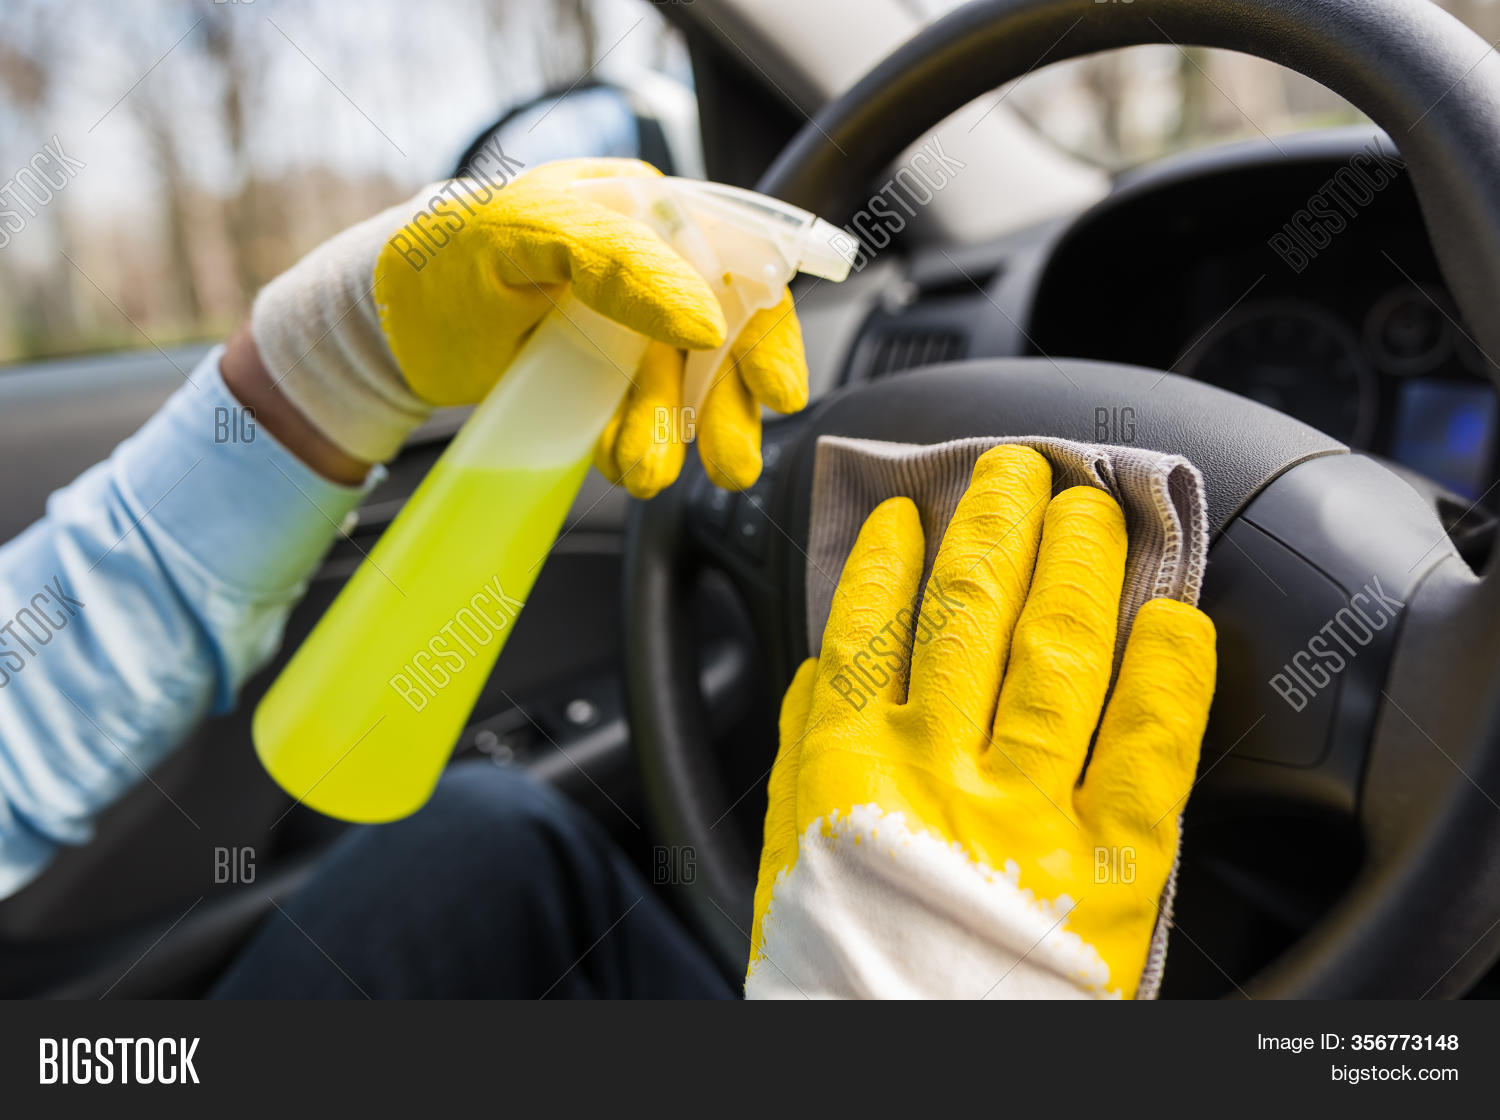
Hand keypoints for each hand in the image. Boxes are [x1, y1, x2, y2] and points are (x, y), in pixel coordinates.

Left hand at [249, 158, 808, 494]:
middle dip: (733, 407)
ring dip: (677, 440)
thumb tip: (704, 314)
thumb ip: (615, 259)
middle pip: (726, 342)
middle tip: (732, 462)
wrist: (383, 329)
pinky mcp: (603, 387)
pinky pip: (641, 425)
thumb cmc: (443, 258)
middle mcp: (649, 275)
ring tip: (644, 471)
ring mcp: (628, 336)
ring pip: (686, 395)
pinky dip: (635, 450)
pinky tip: (614, 458)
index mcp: (644, 216)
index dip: (767, 329)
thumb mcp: (521, 231)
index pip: (738, 264)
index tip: (777, 389)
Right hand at [749, 445, 1216, 998]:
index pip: (871, 623)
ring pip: (1056, 650)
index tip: (910, 511)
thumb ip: (807, 749)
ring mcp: (1028, 814)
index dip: (894, 553)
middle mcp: (937, 774)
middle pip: (972, 610)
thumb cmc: (848, 967)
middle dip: (998, 523)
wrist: (906, 1069)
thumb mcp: (791, 858)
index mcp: (849, 769)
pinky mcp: (1114, 868)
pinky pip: (1150, 747)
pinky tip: (1174, 616)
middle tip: (1017, 471)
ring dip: (1077, 563)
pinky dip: (1167, 672)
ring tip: (1088, 510)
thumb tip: (831, 660)